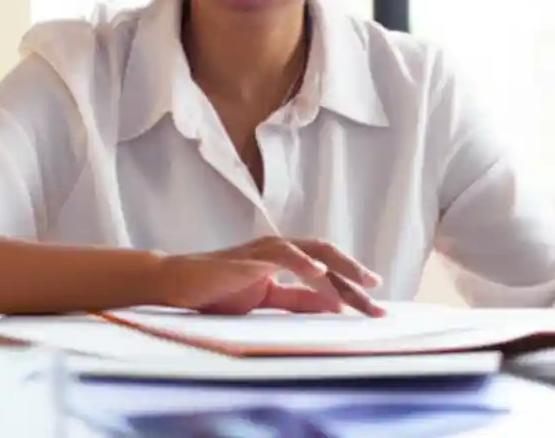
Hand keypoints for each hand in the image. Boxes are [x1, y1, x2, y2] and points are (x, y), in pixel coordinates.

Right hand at [154, 237, 385, 316]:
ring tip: (360, 286)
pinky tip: (320, 273)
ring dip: (339, 269)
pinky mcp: (248, 258)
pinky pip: (281, 256)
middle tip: (378, 295)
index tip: (375, 307)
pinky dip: (302, 263)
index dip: (352, 287)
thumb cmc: (217, 291)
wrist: (176, 285)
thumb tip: (334, 304)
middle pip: (327, 254)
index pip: (327, 269)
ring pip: (311, 252)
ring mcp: (263, 250)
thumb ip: (297, 300)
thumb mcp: (266, 300)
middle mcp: (279, 249)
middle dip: (355, 275)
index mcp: (284, 259)